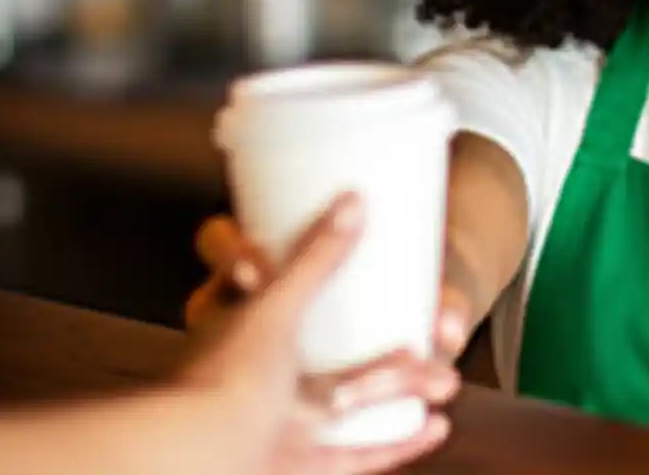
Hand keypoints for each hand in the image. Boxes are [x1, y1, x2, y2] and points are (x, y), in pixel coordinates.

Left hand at [181, 194, 459, 474]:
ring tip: (445, 381)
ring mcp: (276, 422)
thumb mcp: (277, 304)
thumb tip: (355, 200)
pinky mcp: (297, 463)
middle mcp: (253, 375)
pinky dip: (397, 442)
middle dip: (389, 354)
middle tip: (425, 334)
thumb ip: (315, 258)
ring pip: (349, 403)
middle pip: (328, 353)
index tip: (352, 249)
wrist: (203, 462)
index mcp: (237, 329)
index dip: (313, 276)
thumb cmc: (225, 380)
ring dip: (402, 392)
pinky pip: (354, 452)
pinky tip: (434, 427)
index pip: (263, 289)